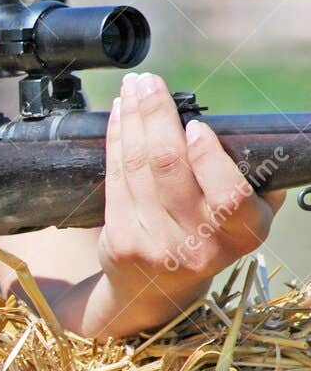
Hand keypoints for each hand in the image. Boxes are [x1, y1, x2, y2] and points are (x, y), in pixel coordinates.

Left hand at [92, 71, 284, 332]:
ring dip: (134, 119)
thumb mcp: (242, 219)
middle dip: (157, 115)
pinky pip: (116, 179)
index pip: (229, 195)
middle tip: (150, 82)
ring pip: (138, 168)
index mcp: (243, 236)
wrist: (157, 288)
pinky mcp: (122, 243)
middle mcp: (200, 246)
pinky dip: (116, 140)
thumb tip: (251, 137)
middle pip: (170, 168)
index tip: (196, 125)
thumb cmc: (207, 236)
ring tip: (134, 89)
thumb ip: (254, 184)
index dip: (208, 156)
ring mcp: (157, 247)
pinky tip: (120, 117)